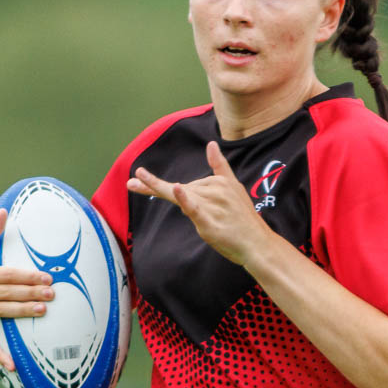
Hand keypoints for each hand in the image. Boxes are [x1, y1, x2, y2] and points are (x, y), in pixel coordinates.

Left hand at [127, 141, 271, 265]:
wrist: (258, 243)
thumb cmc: (244, 219)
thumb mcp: (234, 188)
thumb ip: (220, 167)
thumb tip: (211, 144)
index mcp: (216, 183)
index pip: (182, 184)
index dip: (156, 184)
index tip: (136, 178)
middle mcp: (213, 191)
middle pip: (176, 191)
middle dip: (151, 186)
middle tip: (129, 183)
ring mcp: (212, 206)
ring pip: (180, 199)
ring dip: (165, 196)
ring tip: (142, 188)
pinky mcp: (210, 221)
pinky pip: (195, 208)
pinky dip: (187, 200)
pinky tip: (177, 189)